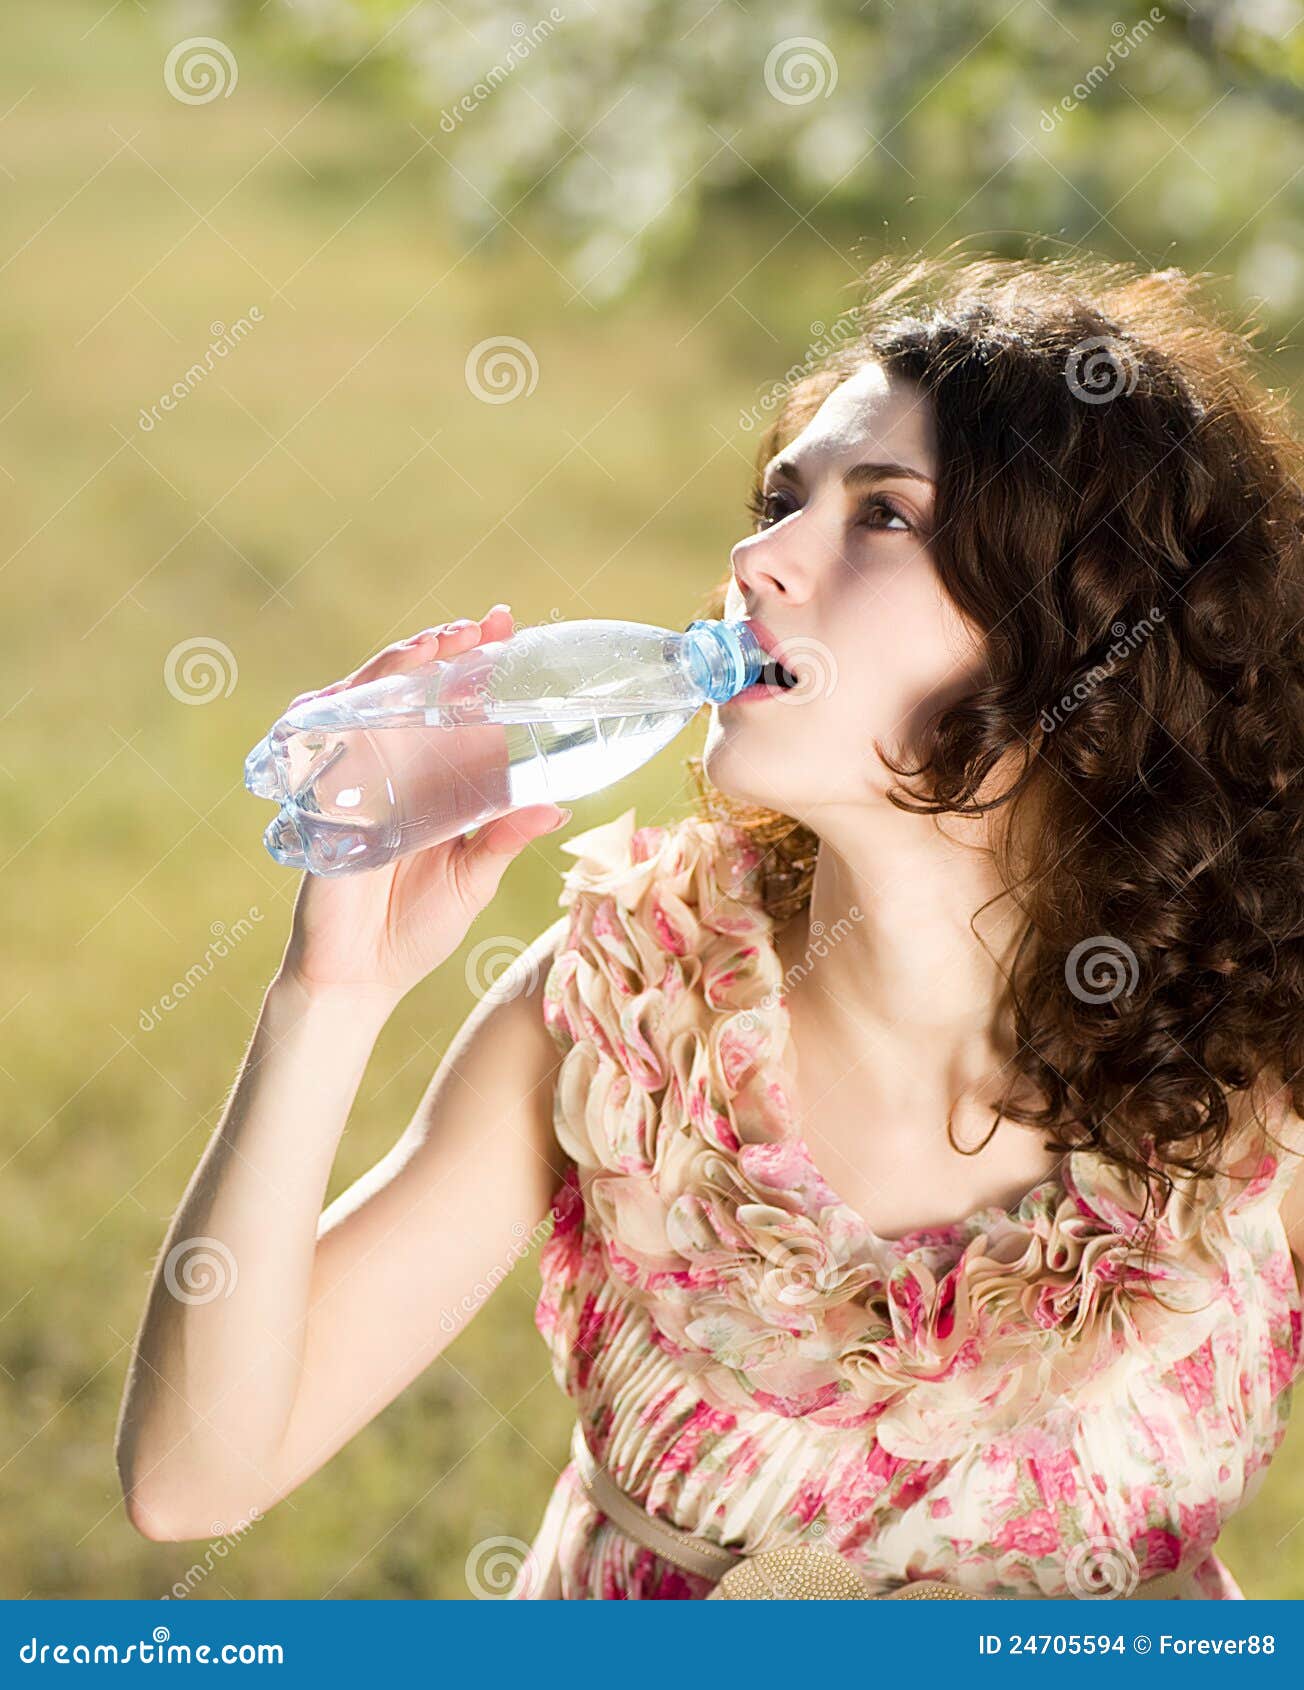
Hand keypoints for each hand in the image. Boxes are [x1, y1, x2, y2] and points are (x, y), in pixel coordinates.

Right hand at [275, 604, 568, 1003]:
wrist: (361, 980)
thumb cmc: (416, 928)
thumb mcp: (476, 877)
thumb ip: (507, 837)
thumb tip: (557, 804)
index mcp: (433, 780)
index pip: (453, 706)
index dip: (475, 664)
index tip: (506, 627)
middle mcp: (392, 770)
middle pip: (408, 691)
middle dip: (439, 652)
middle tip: (476, 628)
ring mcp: (352, 780)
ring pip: (365, 703)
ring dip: (395, 669)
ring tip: (431, 647)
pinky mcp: (320, 804)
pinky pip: (324, 747)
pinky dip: (341, 715)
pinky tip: (368, 696)